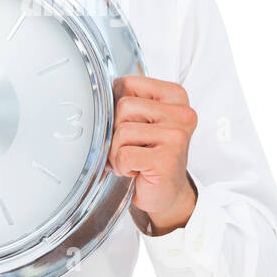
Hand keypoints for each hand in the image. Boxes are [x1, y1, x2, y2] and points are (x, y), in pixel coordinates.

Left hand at [107, 74, 198, 234]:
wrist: (167, 193)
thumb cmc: (152, 155)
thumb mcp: (143, 119)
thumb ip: (127, 102)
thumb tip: (95, 96)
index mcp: (175, 96)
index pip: (127, 83)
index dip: (117, 106)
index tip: (131, 123)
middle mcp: (181, 113)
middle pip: (123, 106)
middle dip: (117, 131)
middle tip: (132, 146)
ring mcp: (176, 136)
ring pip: (121, 132)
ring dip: (118, 152)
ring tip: (135, 160)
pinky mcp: (167, 159)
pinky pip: (123, 155)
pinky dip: (122, 166)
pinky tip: (138, 171)